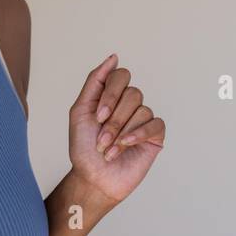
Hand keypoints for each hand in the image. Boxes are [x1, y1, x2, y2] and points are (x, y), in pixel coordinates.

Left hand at [69, 53, 165, 205]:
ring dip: (120, 132)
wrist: (92, 177)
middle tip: (100, 138)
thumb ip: (95, 82)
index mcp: (110, 96)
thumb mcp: (80, 111)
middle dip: (113, 119)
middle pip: (132, 93)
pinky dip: (137, 135)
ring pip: (142, 110)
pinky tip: (125, 146)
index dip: (110, 94)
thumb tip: (114, 57)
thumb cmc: (83, 148)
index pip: (120, 76)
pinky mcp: (155, 136)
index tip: (98, 115)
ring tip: (108, 149)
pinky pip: (155, 124)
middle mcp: (128, 105)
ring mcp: (143, 120)